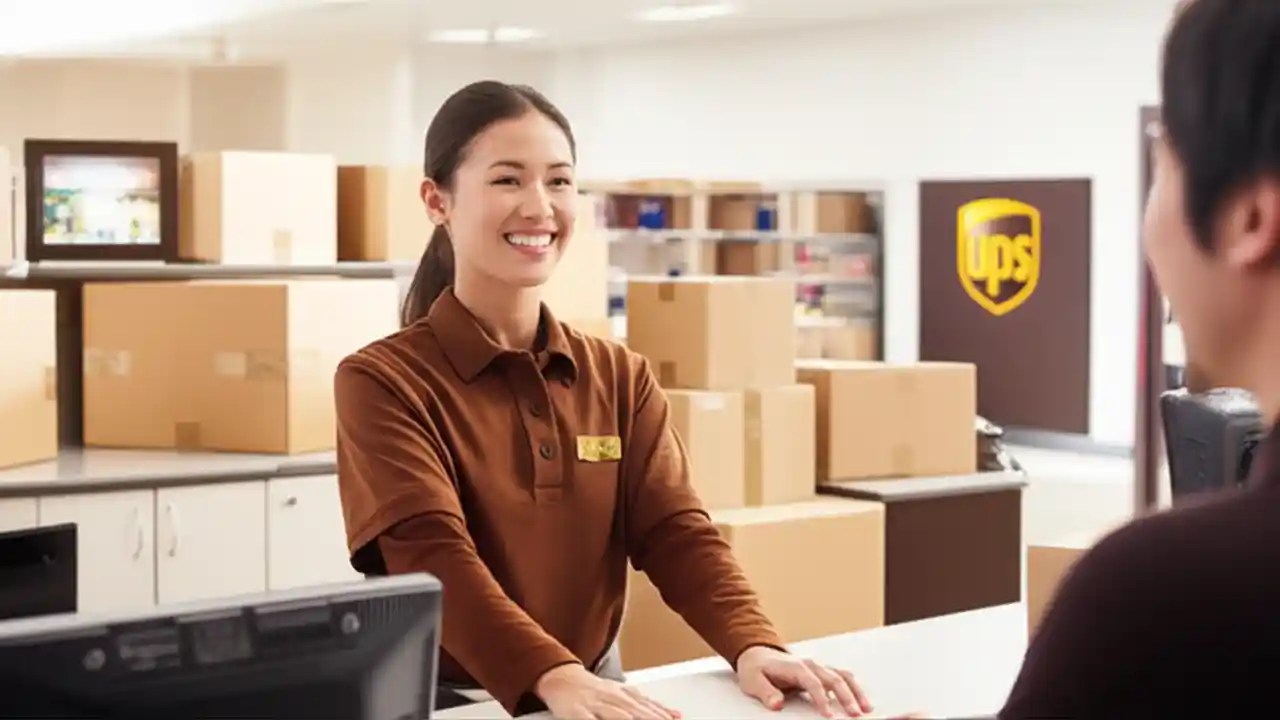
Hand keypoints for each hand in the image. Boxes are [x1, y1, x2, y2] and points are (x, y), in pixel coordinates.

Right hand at [534, 663, 681, 719]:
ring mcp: (596, 705)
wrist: (562, 679)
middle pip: (638, 712)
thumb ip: (650, 706)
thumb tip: (677, 715)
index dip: (663, 717)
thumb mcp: (625, 695)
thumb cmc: (596, 692)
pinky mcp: (578, 713)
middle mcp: (614, 698)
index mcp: (626, 695)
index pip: (650, 709)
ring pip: (618, 715)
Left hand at [735, 646, 871, 717]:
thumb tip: (777, 703)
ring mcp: (818, 666)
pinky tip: (861, 698)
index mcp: (795, 666)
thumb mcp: (753, 681)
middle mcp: (810, 664)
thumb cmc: (756, 669)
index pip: (813, 683)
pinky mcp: (822, 671)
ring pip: (843, 676)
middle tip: (855, 714)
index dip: (821, 699)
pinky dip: (854, 686)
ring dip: (856, 691)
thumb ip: (766, 692)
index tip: (828, 715)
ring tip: (866, 708)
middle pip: (834, 678)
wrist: (756, 654)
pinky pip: (842, 676)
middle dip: (847, 697)